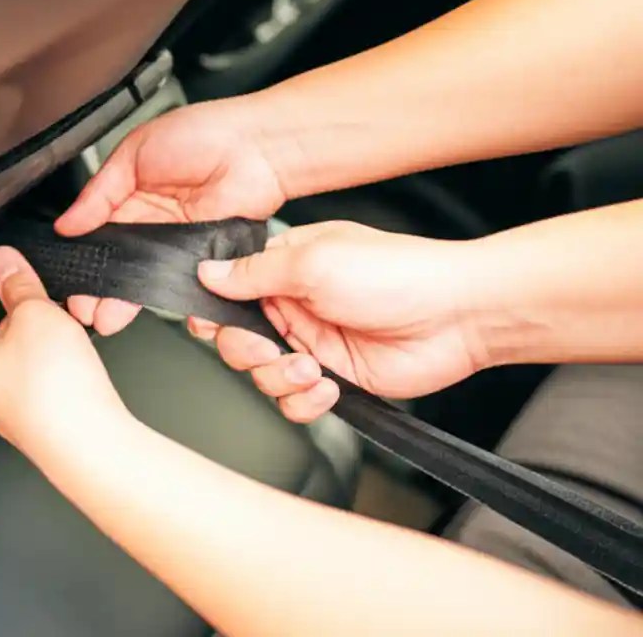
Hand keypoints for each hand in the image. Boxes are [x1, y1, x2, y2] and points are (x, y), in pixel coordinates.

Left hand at [0, 246, 130, 457]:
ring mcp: (1, 405)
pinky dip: (39, 356)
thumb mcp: (35, 314)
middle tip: (23, 291)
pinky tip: (64, 351)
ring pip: (4, 355)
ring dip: (24, 332)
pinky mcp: (29, 415)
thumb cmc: (54, 389)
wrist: (88, 444)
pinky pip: (26, 376)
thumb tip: (3, 262)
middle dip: (0, 308)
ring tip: (49, 318)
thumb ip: (17, 283)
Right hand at [55, 97, 289, 335]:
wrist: (258, 146)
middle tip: (85, 308)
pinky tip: (150, 306)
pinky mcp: (205, 258)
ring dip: (127, 299)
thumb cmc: (203, 133)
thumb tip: (68, 223)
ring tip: (107, 316)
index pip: (98, 235)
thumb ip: (99, 192)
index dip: (84, 258)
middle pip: (121, 263)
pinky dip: (171, 296)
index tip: (70, 280)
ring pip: (147, 278)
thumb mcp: (134, 152)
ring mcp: (179, 243)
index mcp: (131, 197)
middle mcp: (154, 223)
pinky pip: (184, 282)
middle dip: (100, 289)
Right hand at [197, 221, 489, 422]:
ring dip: (280, 377)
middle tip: (268, 347)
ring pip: (262, 375)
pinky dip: (305, 401)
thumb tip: (206, 273)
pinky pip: (295, 402)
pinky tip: (328, 386)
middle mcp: (294, 306)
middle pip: (235, 339)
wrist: (457, 316)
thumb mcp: (313, 262)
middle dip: (246, 350)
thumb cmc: (398, 274)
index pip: (227, 290)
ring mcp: (312, 343)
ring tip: (311, 368)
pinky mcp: (333, 378)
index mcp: (285, 267)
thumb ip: (253, 272)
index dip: (214, 311)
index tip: (211, 323)